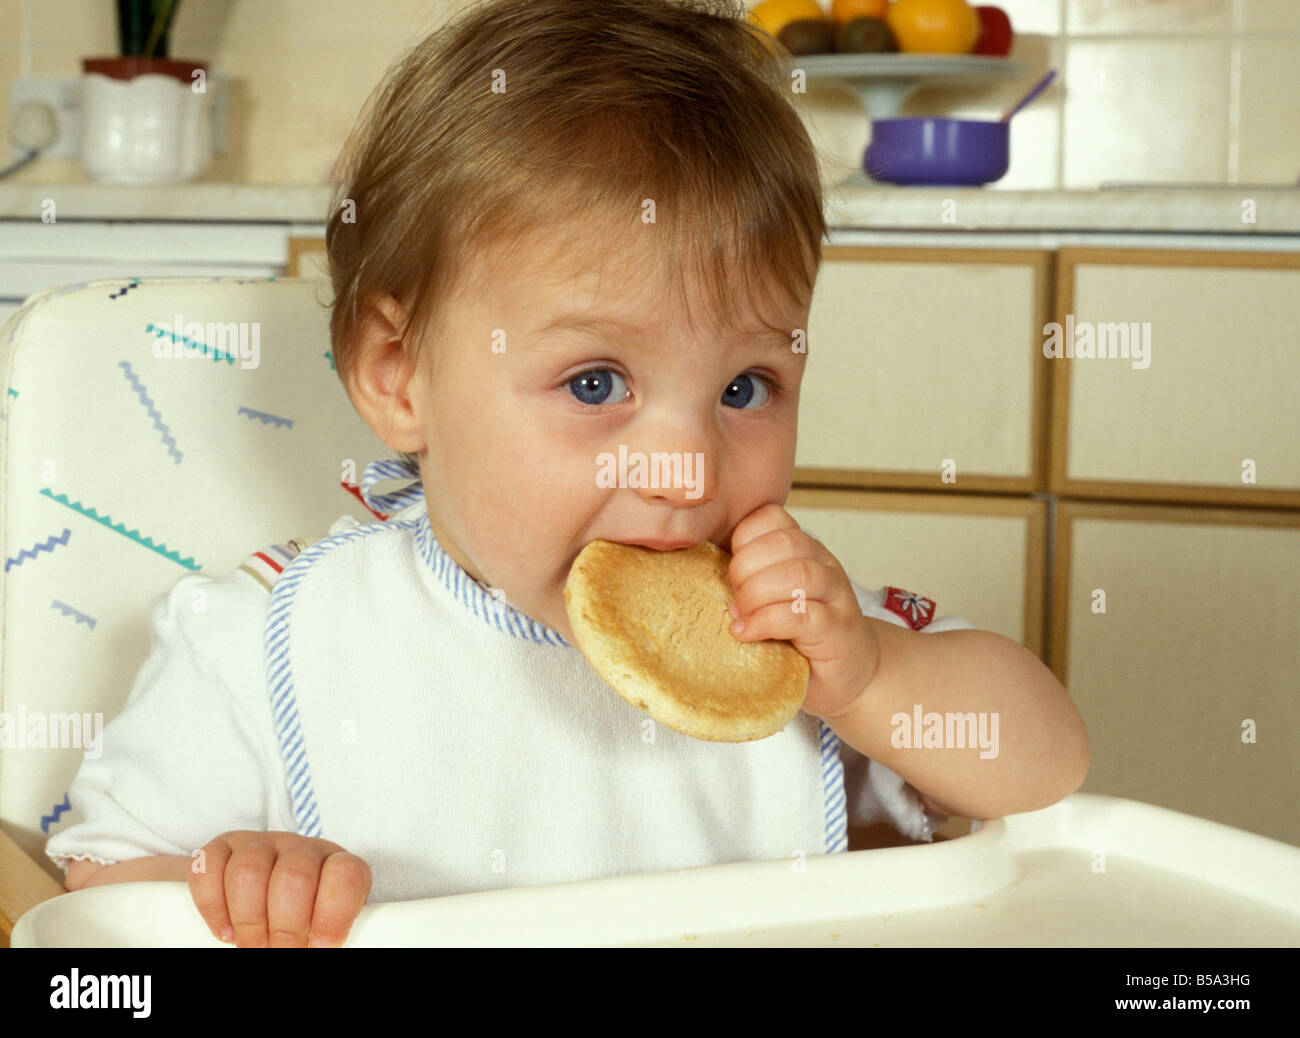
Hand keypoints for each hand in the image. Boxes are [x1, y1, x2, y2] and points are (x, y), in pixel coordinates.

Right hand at [189, 830, 371, 947]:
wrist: (254, 895)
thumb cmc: (297, 920)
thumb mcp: (319, 928)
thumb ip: (323, 938)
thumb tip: (319, 950)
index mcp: (335, 866)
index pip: (347, 875)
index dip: (335, 913)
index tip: (321, 946)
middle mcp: (300, 849)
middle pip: (294, 877)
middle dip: (285, 928)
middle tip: (277, 954)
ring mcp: (260, 843)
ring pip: (249, 872)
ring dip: (248, 921)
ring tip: (251, 947)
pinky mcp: (222, 847)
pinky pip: (208, 868)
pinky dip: (212, 906)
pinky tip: (223, 930)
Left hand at [726, 503, 879, 720]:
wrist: (849, 675)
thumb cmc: (799, 635)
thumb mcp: (771, 597)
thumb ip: (747, 578)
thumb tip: (692, 566)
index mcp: (804, 550)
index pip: (772, 517)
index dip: (743, 538)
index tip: (729, 568)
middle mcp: (824, 566)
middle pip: (785, 542)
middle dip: (746, 567)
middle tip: (733, 596)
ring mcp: (835, 597)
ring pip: (799, 573)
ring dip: (757, 593)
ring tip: (739, 615)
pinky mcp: (837, 631)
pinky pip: (803, 615)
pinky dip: (767, 622)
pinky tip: (748, 633)